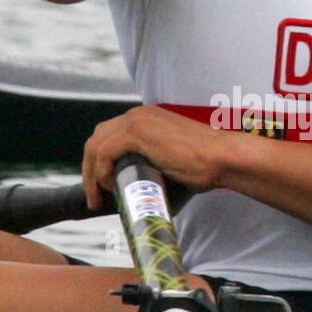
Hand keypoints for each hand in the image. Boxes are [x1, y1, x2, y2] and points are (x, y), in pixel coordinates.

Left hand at [82, 104, 232, 208]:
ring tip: (97, 197)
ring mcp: (137, 120)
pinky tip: (109, 187)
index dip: (100, 161)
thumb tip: (147, 195)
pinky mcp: (138, 132)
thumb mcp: (172, 162)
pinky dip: (101, 171)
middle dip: (90, 167)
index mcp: (147, 118)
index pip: (110, 135)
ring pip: (96, 145)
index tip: (102, 185)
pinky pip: (105, 152)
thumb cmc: (206, 165)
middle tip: (94, 194)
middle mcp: (139, 114)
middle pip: (98, 138)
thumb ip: (155, 169)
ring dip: (91, 173)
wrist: (221, 158)